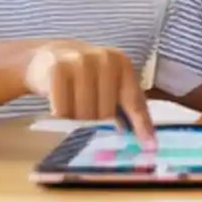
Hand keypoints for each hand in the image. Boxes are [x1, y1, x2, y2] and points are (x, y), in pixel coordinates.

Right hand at [23, 41, 153, 142]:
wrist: (52, 56)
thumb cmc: (88, 77)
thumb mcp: (111, 84)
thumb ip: (127, 107)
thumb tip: (145, 141)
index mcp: (122, 64)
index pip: (133, 101)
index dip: (142, 125)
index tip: (150, 146)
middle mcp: (104, 60)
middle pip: (105, 113)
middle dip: (98, 124)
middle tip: (90, 121)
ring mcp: (80, 62)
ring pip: (84, 113)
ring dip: (78, 122)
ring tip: (73, 111)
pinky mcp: (57, 69)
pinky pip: (62, 110)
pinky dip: (60, 115)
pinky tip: (59, 107)